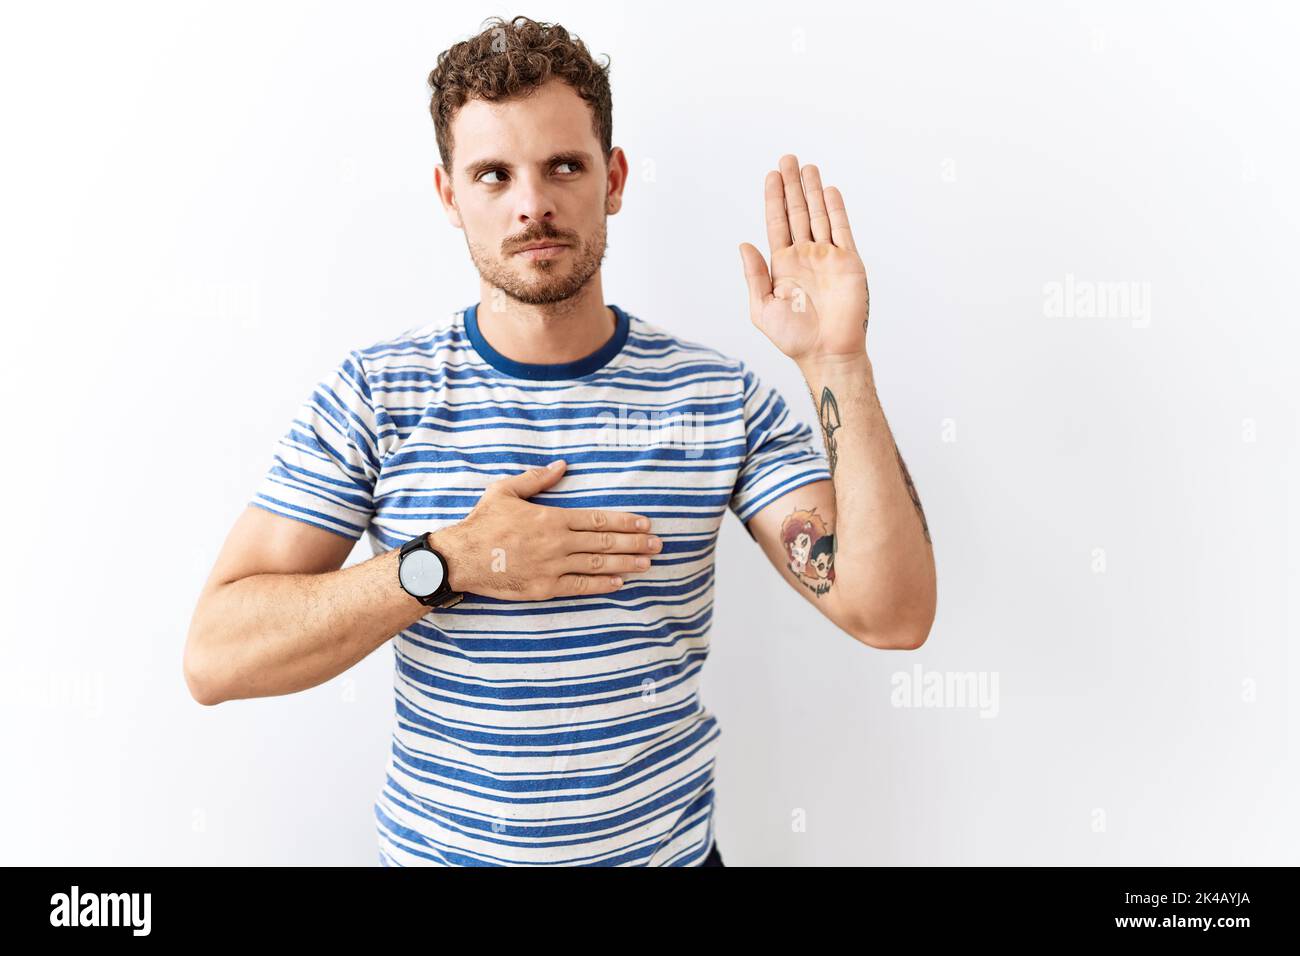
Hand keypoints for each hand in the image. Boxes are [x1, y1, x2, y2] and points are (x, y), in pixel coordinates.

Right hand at [430, 460, 661, 599]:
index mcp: (552, 518)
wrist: (461, 558)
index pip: (598, 519)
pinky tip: (619, 582)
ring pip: (597, 564)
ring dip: (626, 563)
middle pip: (604, 542)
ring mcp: (552, 567)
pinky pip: (580, 587)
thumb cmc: (483, 522)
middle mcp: (557, 543)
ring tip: (648, 563)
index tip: (645, 523)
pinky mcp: (544, 589)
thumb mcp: (506, 490)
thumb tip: (562, 465)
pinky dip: (601, 585)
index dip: (625, 522)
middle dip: (634, 543)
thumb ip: (537, 479)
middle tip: (658, 544)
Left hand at [738, 153, 869, 364]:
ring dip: (813, 191)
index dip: (774, 199)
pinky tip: (828, 190)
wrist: (827, 352)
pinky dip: (835, 209)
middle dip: (792, 186)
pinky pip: (842, 229)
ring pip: (819, 215)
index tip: (772, 175)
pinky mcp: (848, 262)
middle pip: (798, 212)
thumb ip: (753, 275)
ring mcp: (827, 257)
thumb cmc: (794, 337)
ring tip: (807, 166)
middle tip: (788, 159)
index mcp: (783, 265)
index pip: (777, 223)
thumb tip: (743, 244)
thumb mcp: (762, 308)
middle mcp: (805, 256)